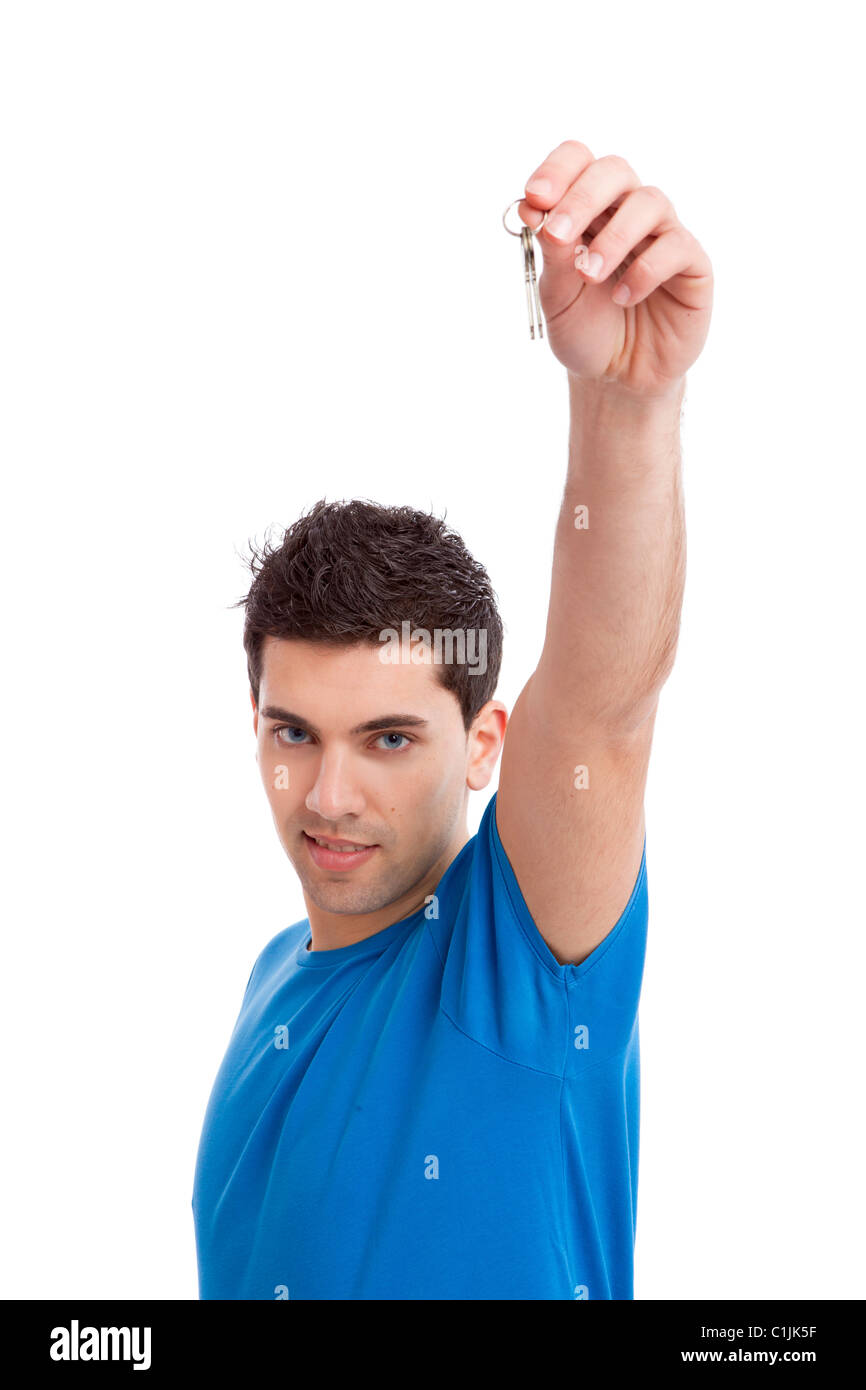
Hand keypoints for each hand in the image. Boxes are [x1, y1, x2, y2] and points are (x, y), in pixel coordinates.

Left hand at [520, 140, 712, 398]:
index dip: (558, 170)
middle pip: (615, 171)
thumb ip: (551, 252)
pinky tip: (624, 299)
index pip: (579, 162)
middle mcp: (627, 213)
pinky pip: (675, 247)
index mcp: (589, 210)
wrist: (617, 380)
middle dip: (582, 198)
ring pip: (649, 202)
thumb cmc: (586, 331)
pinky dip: (644, 270)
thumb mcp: (557, 296)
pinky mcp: (691, 264)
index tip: (534, 197)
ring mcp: (662, 234)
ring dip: (613, 237)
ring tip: (590, 275)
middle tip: (558, 235)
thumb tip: (533, 207)